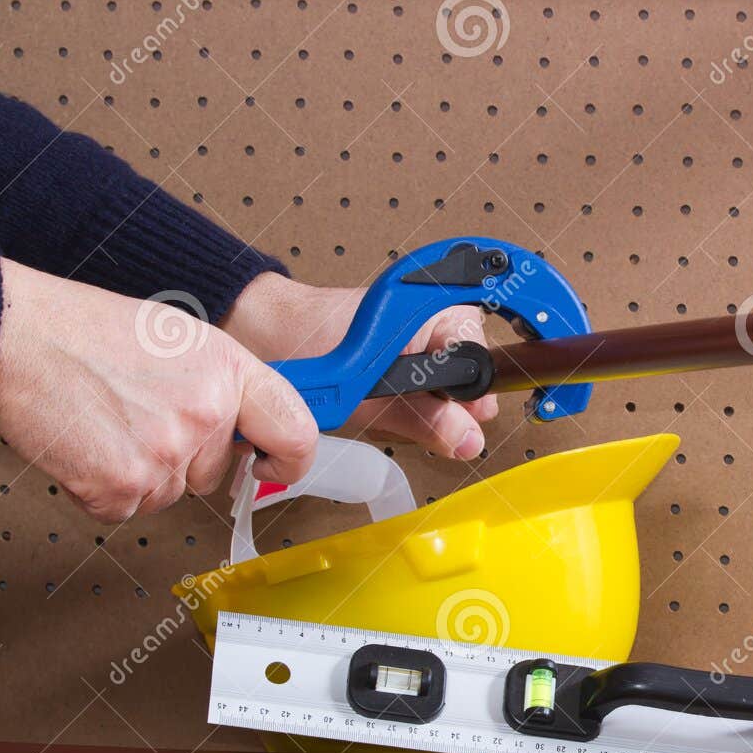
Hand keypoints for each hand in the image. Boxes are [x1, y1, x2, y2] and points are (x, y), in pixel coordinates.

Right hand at [0, 260, 318, 522]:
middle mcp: (205, 414)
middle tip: (138, 413)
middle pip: (215, 472)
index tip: (271, 463)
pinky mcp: (121, 487)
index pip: (296, 432)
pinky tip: (87, 444)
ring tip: (107, 421)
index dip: (289, 458)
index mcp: (229, 371)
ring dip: (140, 471)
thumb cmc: (87, 331)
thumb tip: (248, 426)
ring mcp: (165, 455)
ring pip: (169, 493)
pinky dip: (103, 487)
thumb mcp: (181, 340)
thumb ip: (222, 384)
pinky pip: (126, 508)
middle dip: (183, 456)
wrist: (16, 337)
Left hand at [223, 272, 498, 459]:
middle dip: (448, 407)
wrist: (269, 331)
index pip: (483, 365)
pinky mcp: (412, 349)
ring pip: (453, 389)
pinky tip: (391, 401)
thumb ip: (425, 419)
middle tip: (414, 415)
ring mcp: (429, 332)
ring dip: (429, 407)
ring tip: (394, 404)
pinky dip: (414, 401)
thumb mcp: (372, 396)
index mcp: (441, 311)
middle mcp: (442, 317)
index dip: (469, 400)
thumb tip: (468, 440)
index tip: (453, 423)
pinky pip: (431, 386)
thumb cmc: (311, 343)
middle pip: (472, 379)